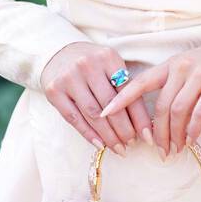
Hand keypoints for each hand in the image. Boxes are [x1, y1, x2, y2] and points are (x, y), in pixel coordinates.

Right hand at [39, 42, 154, 157]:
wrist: (59, 54)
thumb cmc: (92, 65)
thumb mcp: (111, 67)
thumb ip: (126, 89)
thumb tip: (144, 124)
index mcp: (107, 57)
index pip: (127, 92)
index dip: (138, 116)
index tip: (146, 135)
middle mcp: (87, 65)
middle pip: (110, 105)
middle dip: (124, 129)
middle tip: (131, 144)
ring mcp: (69, 78)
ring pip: (93, 114)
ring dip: (108, 135)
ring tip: (118, 148)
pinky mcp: (54, 91)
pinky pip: (74, 118)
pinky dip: (88, 134)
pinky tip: (100, 144)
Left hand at [97, 25, 200, 157]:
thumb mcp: (191, 66)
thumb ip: (175, 84)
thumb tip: (161, 113)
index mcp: (171, 64)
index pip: (139, 81)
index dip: (121, 99)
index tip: (104, 114)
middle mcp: (181, 68)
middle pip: (160, 105)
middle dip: (156, 132)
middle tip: (158, 151)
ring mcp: (199, 75)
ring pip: (177, 111)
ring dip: (174, 135)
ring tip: (174, 150)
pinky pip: (199, 112)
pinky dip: (193, 130)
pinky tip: (191, 141)